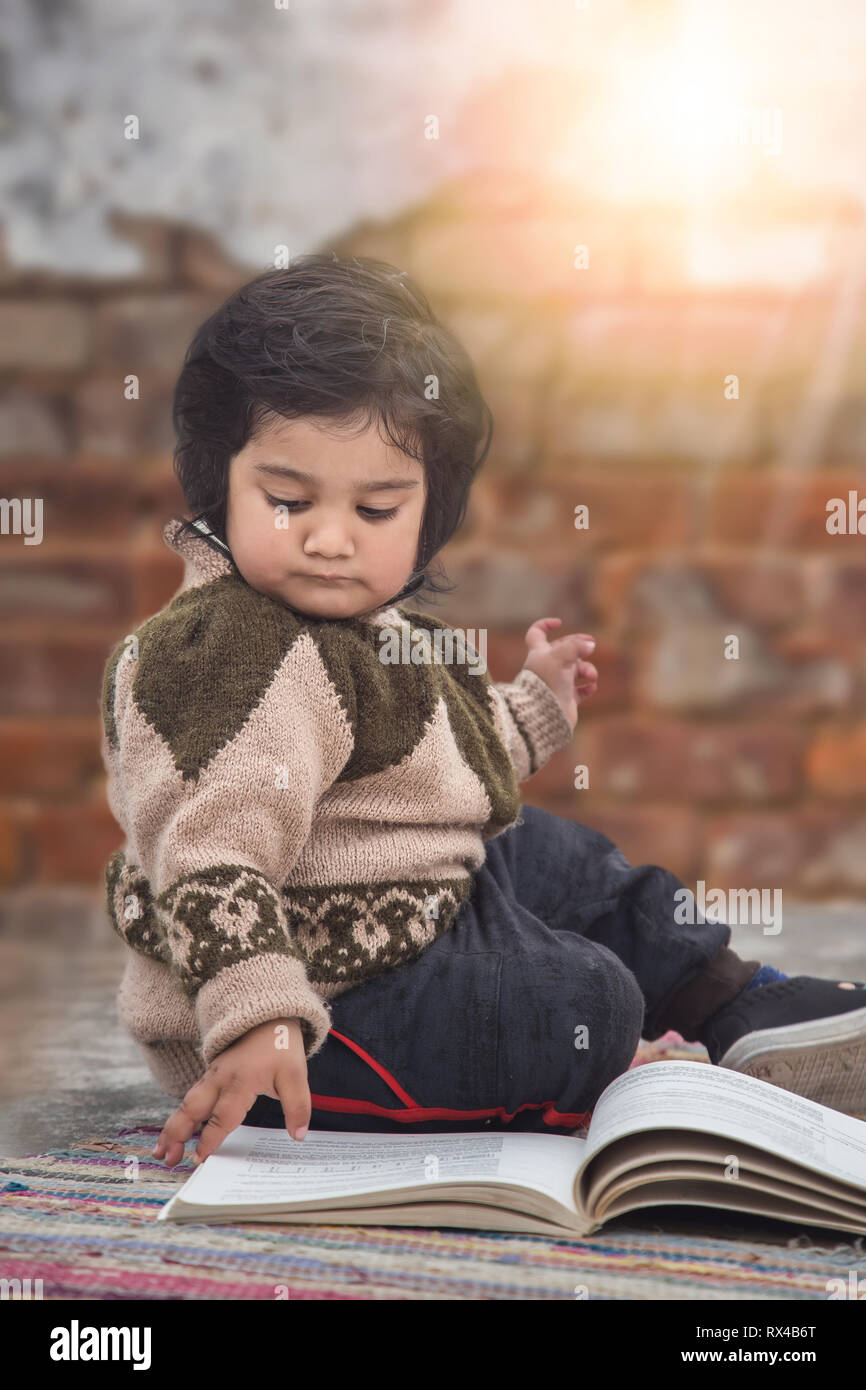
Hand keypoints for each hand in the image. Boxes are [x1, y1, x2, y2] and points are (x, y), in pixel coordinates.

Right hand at [151, 1017, 310, 1168]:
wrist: (268, 1015)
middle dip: (177, 1135)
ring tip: (160, 1152)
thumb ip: (297, 1107)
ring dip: (172, 1128)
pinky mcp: (211, 1075)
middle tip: (166, 1159)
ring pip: (187, 1104)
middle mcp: (220, 1079)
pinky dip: (181, 1116)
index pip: (221, 1117)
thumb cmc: (281, 1045)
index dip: (209, 1139)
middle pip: (192, 1109)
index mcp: (241, 1081)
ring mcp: (212, 1076)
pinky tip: (175, 1131)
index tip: (199, 1159)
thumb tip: (297, 1137)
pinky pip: (192, 1098)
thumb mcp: (296, 1075)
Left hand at [520, 618, 597, 729]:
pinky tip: (591, 687)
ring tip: (591, 676)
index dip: (545, 625)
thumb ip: (576, 646)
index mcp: (539, 653)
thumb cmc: (546, 682)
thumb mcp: (561, 656)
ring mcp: (556, 683)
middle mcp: (546, 667)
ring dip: (587, 670)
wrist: (543, 713)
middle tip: (592, 644)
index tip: (559, 622)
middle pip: (564, 650)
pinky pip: (580, 691)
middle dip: (579, 646)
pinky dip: (587, 687)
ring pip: (575, 670)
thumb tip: (590, 645)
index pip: (536, 633)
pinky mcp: (565, 699)